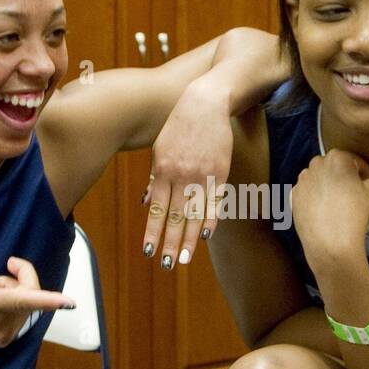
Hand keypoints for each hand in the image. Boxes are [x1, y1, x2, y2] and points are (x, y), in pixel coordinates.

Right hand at [0, 250, 75, 348]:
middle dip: (22, 277)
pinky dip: (16, 303)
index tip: (69, 302)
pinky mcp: (5, 340)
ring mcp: (1, 335)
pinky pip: (23, 314)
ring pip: (28, 305)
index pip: (20, 301)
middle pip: (29, 295)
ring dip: (18, 290)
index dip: (46, 300)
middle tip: (2, 269)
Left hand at [143, 76, 232, 269]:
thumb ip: (155, 175)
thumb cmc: (179, 125)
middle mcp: (181, 175)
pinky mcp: (220, 171)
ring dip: (190, 239)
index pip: (157, 209)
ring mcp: (202, 174)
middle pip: (175, 217)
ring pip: (194, 214)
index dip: (153, 232)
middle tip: (168, 266)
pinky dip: (210, 219)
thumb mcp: (160, 147)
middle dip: (171, 243)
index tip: (149, 252)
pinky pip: (214, 201)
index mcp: (163, 169)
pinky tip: (206, 236)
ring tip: (186, 259)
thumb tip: (147, 201)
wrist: (205, 102)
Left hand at [291, 149, 368, 270]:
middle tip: (358, 201)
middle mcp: (315, 164)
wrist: (331, 245)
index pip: (356, 163)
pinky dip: (317, 199)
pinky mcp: (293, 197)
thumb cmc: (355, 215)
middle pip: (337, 170)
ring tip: (342, 208)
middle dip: (348, 182)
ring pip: (321, 180)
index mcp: (336, 157)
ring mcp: (302, 180)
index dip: (366, 178)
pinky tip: (327, 213)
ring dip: (331, 189)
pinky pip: (308, 193)